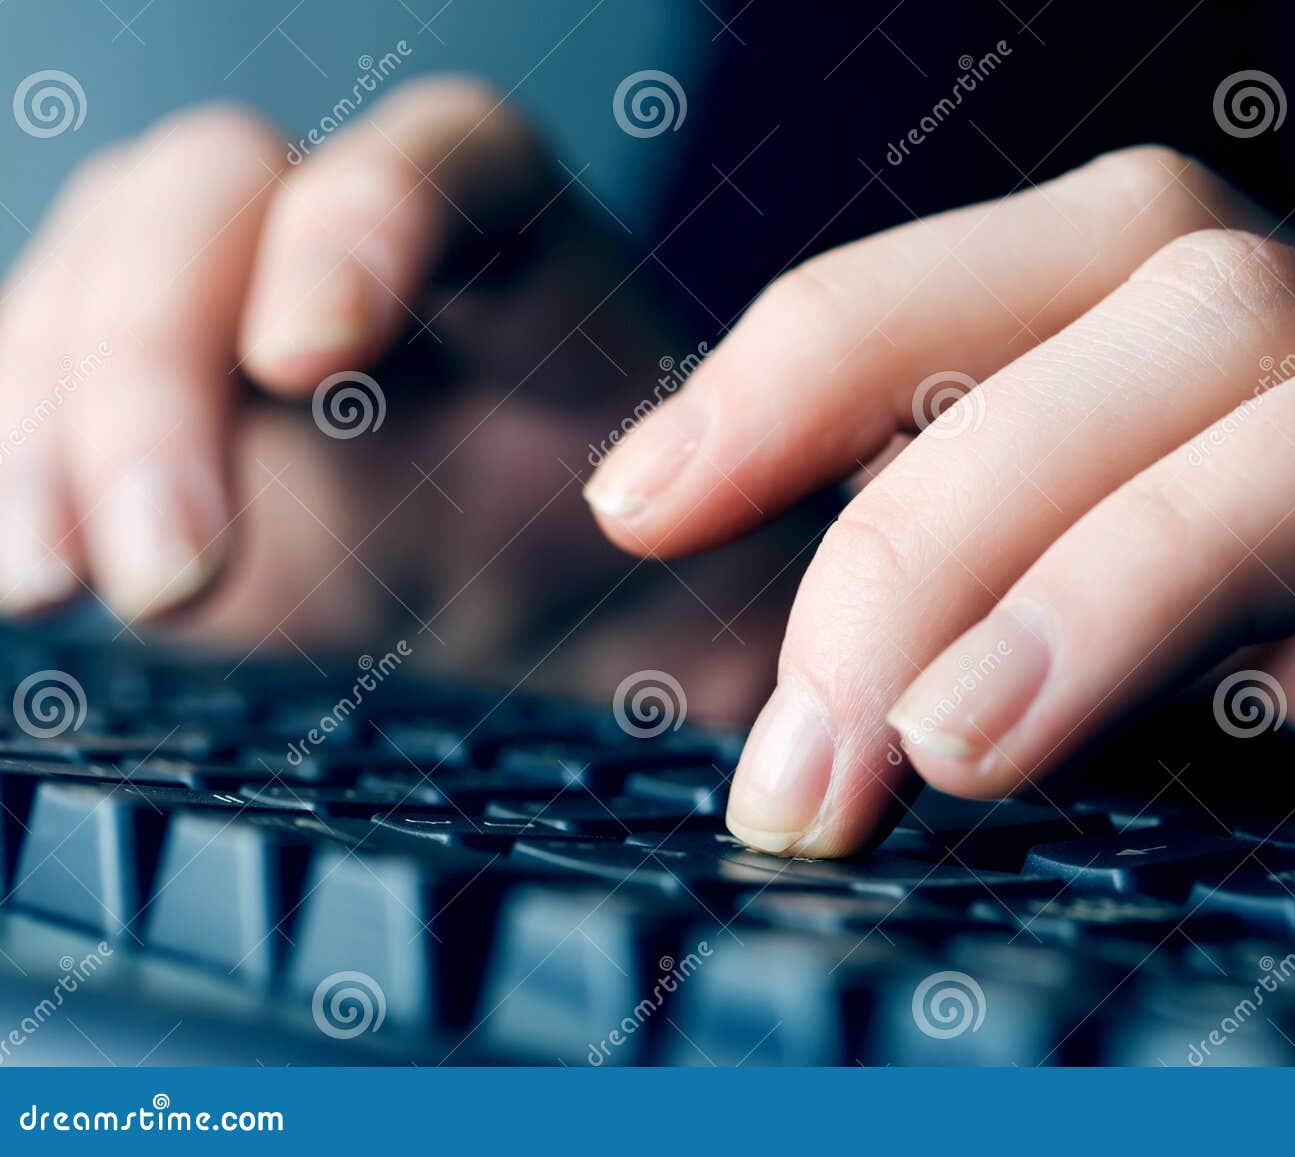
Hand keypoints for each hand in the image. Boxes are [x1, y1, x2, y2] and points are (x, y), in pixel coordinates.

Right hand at [0, 78, 791, 718]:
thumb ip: (759, 598)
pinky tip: (21, 579)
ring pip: (96, 272)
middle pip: (215, 201)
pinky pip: (29, 378)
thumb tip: (805, 685)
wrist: (547, 638)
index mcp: (527, 263)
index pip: (439, 159)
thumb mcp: (725, 596)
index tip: (311, 360)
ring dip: (52, 418)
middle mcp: (361, 255)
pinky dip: (8, 462)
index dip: (364, 221)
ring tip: (58, 582)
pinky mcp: (136, 405)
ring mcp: (228, 315)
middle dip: (161, 363)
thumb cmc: (648, 595)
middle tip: (174, 565)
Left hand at [587, 144, 1294, 863]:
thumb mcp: (1124, 657)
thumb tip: (795, 716)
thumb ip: (998, 625)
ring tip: (967, 742)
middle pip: (1172, 309)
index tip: (640, 501)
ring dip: (1153, 557)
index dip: (810, 353)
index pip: (1013, 278)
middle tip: (805, 768)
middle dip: (944, 524)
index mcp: (1225, 375)